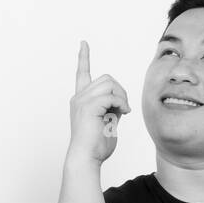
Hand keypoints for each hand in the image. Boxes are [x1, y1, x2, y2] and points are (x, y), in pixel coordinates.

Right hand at [66, 42, 130, 165]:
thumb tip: (121, 100)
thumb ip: (112, 107)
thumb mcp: (108, 121)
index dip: (83, 57)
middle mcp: (78, 98)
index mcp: (80, 100)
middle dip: (120, 90)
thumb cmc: (96, 146)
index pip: (82, 74)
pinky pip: (112, 95)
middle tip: (124, 107)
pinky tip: (122, 113)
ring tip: (122, 111)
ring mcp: (82, 101)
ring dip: (121, 96)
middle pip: (106, 78)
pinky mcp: (88, 107)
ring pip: (110, 84)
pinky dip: (121, 103)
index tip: (83, 44)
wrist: (86, 159)